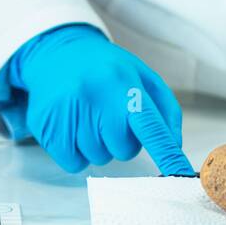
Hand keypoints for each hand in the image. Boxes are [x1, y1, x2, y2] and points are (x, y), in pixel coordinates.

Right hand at [6, 23, 193, 174]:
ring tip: (88, 115)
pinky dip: (76, 152)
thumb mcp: (142, 76)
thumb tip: (173, 145)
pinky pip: (74, 163)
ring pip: (98, 158)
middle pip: (124, 149)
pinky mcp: (47, 127)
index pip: (150, 125)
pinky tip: (72, 127)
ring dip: (97, 144)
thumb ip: (165, 110)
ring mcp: (68, 112)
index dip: (165, 152)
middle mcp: (96, 97)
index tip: (178, 172)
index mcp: (125, 83)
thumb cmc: (105, 69)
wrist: (58, 51)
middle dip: (120, 139)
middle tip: (108, 115)